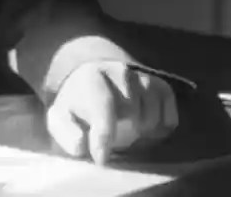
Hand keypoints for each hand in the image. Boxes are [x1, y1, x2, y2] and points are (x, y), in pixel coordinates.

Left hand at [46, 61, 177, 163]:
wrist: (95, 78)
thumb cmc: (78, 103)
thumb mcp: (61, 116)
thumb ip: (65, 130)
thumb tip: (81, 145)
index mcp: (92, 76)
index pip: (104, 105)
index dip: (103, 136)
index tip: (101, 158)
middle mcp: (122, 72)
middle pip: (131, 112)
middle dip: (122, 131)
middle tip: (113, 137)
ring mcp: (145, 79)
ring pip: (151, 118)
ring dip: (140, 131)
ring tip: (127, 130)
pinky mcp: (163, 88)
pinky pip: (169, 119)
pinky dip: (159, 130)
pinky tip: (143, 128)